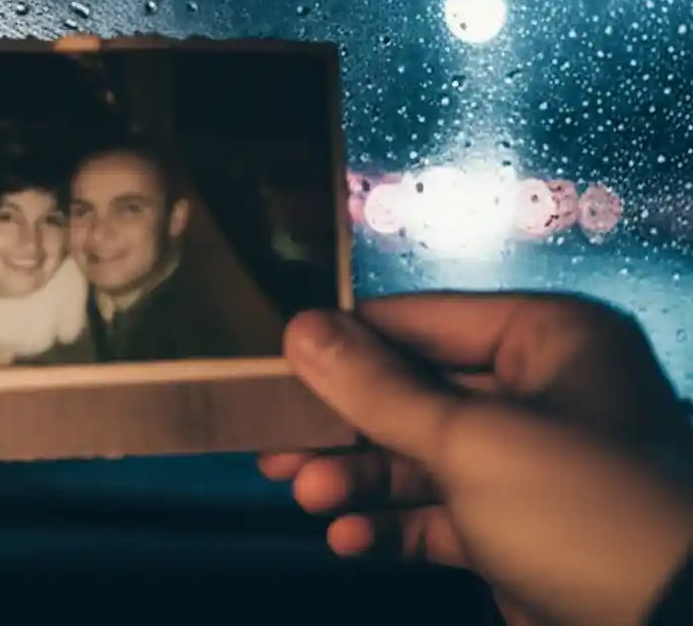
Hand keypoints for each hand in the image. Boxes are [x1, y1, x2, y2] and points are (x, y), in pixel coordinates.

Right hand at [261, 294, 692, 625]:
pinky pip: (440, 514)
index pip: (420, 322)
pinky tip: (349, 538)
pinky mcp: (519, 530)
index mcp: (548, 339)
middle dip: (344, 428)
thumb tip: (302, 328)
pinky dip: (392, 526)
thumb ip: (376, 387)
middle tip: (275, 445)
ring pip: (419, 458)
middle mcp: (542, 391)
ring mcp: (531, 466)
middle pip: (412, 393)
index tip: (277, 369)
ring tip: (306, 497)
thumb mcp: (469, 440)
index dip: (345, 345)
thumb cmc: (585, 513)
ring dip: (359, 480)